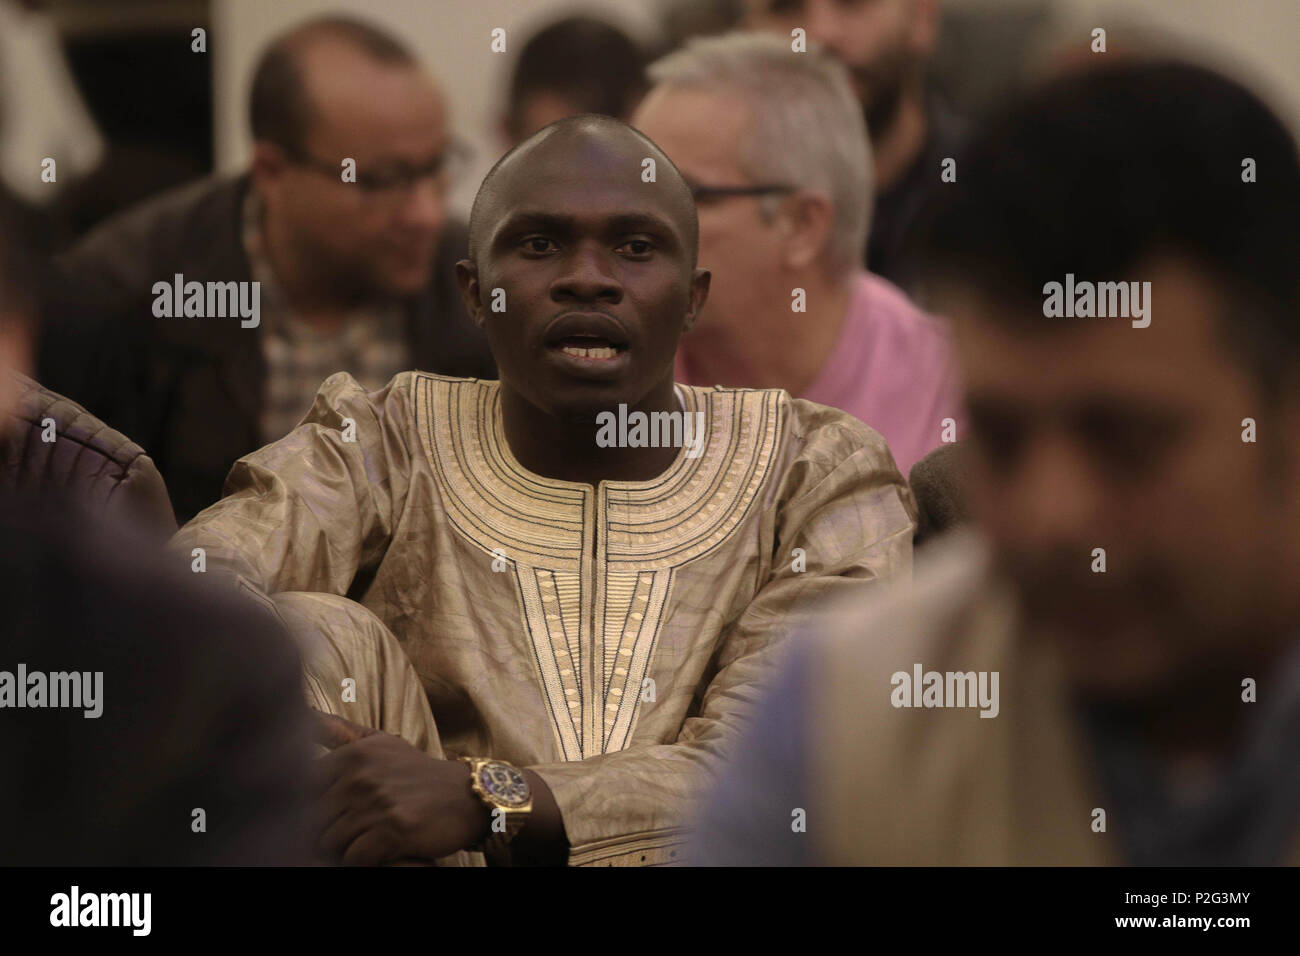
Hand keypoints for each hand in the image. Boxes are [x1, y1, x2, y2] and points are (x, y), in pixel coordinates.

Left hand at [312, 712, 488, 864]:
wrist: (468, 797)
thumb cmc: (418, 774)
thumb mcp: (381, 743)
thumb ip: (339, 731)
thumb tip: (305, 714)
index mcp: (354, 754)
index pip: (305, 791)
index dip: (319, 807)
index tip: (341, 811)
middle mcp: (362, 776)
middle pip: (315, 820)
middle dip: (332, 830)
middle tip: (359, 829)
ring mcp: (377, 803)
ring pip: (331, 842)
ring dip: (348, 848)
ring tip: (370, 838)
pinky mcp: (393, 830)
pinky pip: (355, 859)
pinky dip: (365, 861)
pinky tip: (382, 851)